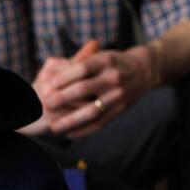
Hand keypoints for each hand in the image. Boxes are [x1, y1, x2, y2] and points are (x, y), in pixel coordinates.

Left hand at [22, 39, 160, 138]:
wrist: (144, 71)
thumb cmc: (112, 62)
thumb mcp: (99, 56)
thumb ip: (77, 63)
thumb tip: (48, 71)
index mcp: (105, 61)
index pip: (81, 68)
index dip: (63, 77)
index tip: (48, 84)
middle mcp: (113, 78)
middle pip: (84, 89)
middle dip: (62, 98)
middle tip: (45, 104)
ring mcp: (118, 96)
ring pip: (91, 111)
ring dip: (70, 120)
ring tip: (53, 127)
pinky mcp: (120, 110)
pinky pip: (100, 123)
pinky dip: (83, 130)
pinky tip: (68, 133)